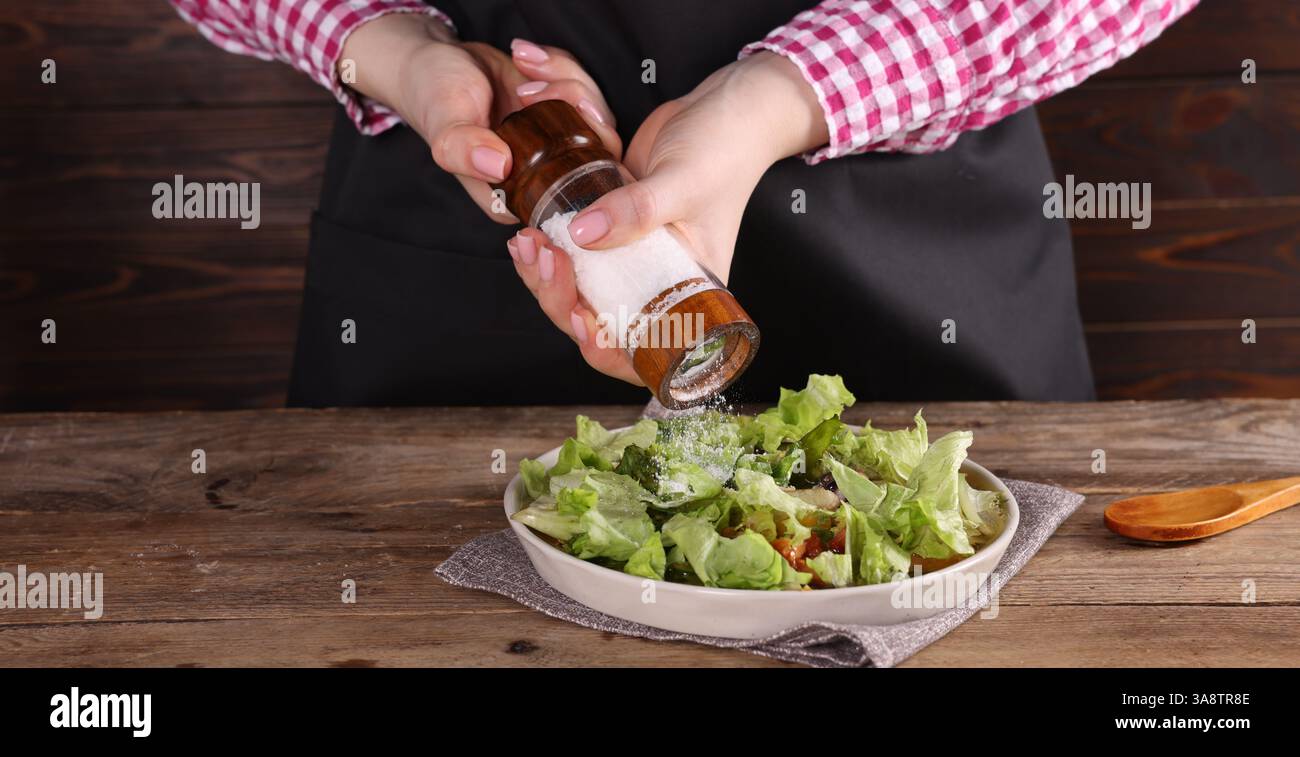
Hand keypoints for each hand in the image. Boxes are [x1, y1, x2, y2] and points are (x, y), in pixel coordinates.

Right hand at [340, 13, 619, 220]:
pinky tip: (525, 59)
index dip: (582, 153)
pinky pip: (584, 88)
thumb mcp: (444, 125)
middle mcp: (544, 176)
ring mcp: (558, 144)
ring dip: (563, 77)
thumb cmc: (434, 99)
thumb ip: (463, 149)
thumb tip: (497, 166)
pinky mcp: (564, 112)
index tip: (561, 111)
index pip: (576, 193)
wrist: (436, 61)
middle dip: (573, 101)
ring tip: (522, 63)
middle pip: (600, 150)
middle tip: (529, 84)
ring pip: (597, 114)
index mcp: (518, 197)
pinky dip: (559, 65)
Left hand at [507, 52, 828, 382]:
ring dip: (544, 278)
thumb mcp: (684, 181)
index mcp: (688, 292)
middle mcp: (657, 284)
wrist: (721, 108)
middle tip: (542, 259)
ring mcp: (631, 259)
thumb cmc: (723, 149)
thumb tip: (582, 235)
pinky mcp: (611, 231)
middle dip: (560, 301)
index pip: (645, 349)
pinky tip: (528, 233)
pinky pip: (573, 257)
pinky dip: (547, 252)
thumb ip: (637, 209)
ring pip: (578, 292)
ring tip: (526, 244)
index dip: (606, 350)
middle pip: (597, 323)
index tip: (579, 320)